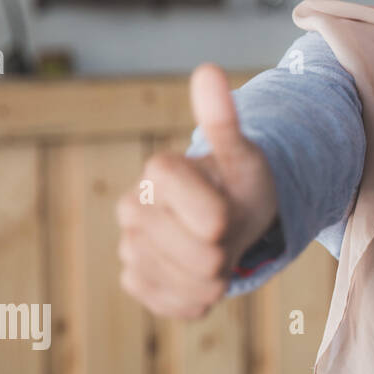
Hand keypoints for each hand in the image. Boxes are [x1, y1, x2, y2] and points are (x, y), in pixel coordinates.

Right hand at [116, 63, 279, 318]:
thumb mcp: (243, 156)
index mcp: (159, 171)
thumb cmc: (239, 183)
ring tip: (218, 251)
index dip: (223, 219)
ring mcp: (130, 247)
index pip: (206, 215)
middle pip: (201, 254)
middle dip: (227, 249)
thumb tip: (207, 69)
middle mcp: (133, 208)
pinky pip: (178, 304)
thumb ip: (223, 120)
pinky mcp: (136, 280)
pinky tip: (201, 275)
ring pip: (191, 283)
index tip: (227, 209)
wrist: (228, 216)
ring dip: (218, 276)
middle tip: (226, 233)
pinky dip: (201, 296)